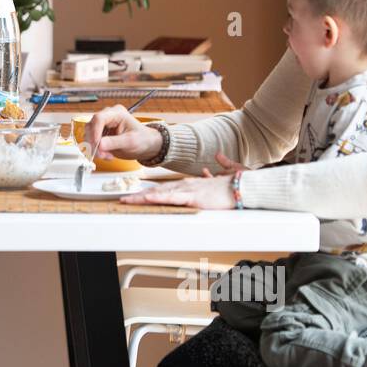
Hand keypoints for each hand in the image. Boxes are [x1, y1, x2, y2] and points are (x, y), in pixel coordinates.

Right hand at [84, 105, 161, 161]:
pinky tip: (106, 155)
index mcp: (117, 113)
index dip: (95, 131)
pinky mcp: (101, 135)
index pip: (99, 118)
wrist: (145, 145)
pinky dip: (96, 150)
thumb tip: (100, 145)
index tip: (97, 144)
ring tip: (106, 156)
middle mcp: (108, 117)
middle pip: (91, 126)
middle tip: (101, 154)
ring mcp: (103, 126)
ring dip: (94, 147)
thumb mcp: (131, 141)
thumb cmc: (142, 139)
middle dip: (94, 142)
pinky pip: (91, 142)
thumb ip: (115, 142)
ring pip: (88, 135)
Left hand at [120, 173, 236, 209]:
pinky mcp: (192, 198)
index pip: (166, 188)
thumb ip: (217, 169)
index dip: (151, 191)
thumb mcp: (223, 177)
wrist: (243, 186)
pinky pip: (170, 199)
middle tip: (123, 198)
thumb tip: (212, 166)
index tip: (139, 194)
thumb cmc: (234, 185)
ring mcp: (187, 190)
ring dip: (142, 198)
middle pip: (157, 191)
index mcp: (191, 183)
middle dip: (140, 195)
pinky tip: (146, 200)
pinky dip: (156, 199)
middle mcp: (186, 185)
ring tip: (126, 201)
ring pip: (159, 194)